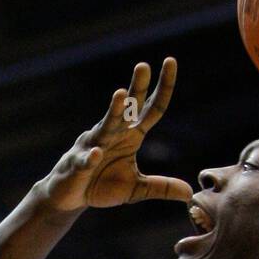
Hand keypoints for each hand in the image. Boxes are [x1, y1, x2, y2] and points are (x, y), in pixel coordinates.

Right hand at [36, 59, 191, 211]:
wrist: (70, 196)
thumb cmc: (101, 185)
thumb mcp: (136, 189)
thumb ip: (161, 187)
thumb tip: (189, 193)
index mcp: (130, 136)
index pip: (151, 109)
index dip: (163, 88)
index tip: (171, 61)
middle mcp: (113, 134)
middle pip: (129, 108)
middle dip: (136, 87)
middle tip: (144, 66)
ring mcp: (94, 146)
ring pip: (106, 125)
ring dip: (114, 111)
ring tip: (122, 95)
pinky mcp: (78, 164)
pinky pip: (86, 159)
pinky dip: (91, 157)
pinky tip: (97, 154)